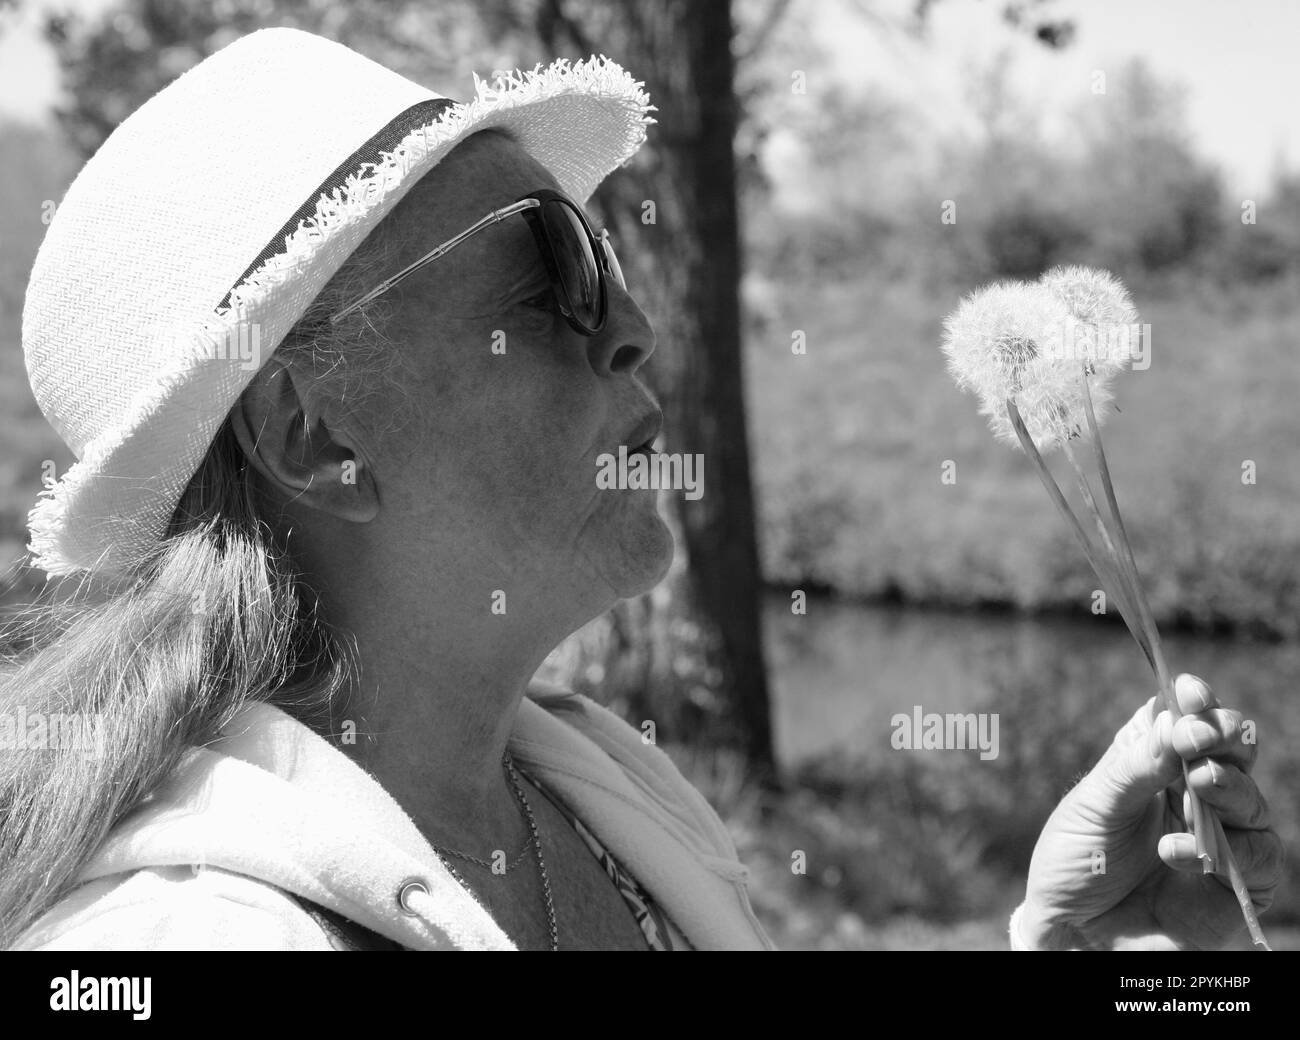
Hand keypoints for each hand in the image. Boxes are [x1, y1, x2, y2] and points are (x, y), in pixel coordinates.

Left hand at [1019, 673, 1283, 949]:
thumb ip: (1133, 767)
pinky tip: (1174, 850)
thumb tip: (1170, 719)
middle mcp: (1192, 798)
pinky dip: (1224, 849)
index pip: (1187, 724)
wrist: (1070, 935)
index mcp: (1154, 768)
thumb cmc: (1075, 864)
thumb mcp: (1092, 807)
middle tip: (1198, 736)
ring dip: (1230, 786)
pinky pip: (1258, 859)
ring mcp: (1217, 841)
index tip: (1189, 690)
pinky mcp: (1233, 889)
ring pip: (1252, 801)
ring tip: (1199, 781)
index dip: (1195, 703)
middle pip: (1231, 754)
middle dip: (1222, 736)